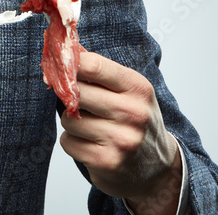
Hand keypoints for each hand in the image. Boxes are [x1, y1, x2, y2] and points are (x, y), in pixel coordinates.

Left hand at [59, 50, 181, 214]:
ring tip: (90, 126)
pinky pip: (67, 142)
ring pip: (68, 119)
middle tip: (77, 100)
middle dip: (69, 95)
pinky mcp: (107, 161)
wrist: (157, 168)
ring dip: (71, 122)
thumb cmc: (135, 121)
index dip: (69, 64)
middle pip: (76, 92)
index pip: (93, 65)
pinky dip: (72, 142)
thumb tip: (64, 49)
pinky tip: (90, 143)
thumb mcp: (129, 91)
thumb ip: (99, 70)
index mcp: (137, 88)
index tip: (60, 67)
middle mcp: (133, 113)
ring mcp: (121, 139)